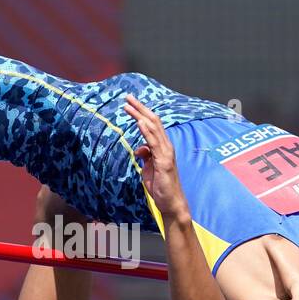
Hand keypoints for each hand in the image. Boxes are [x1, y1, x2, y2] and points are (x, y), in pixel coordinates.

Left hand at [123, 94, 188, 219]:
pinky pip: (155, 143)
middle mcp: (166, 146)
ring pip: (154, 128)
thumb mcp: (149, 168)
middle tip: (127, 97)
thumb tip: (139, 149)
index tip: (130, 104)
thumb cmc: (161, 186)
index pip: (152, 125)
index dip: (141, 113)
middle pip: (153, 121)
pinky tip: (140, 122)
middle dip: (140, 108)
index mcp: (162, 147)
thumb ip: (146, 156)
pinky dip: (147, 131)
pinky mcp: (164, 161)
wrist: (171, 202)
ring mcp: (166, 153)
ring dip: (140, 116)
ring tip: (129, 106)